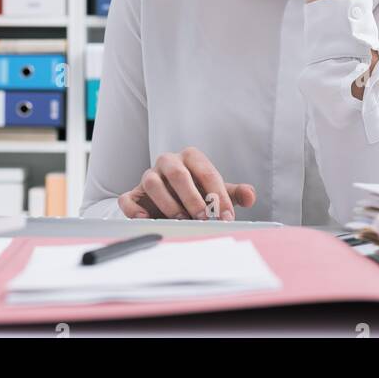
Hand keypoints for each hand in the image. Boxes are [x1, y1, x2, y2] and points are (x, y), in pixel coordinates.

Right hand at [118, 147, 255, 220]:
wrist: (171, 198)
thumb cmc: (197, 191)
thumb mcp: (217, 191)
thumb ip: (234, 193)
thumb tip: (250, 196)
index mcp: (191, 157)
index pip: (207, 172)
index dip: (218, 195)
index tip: (226, 216)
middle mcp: (168, 162)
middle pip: (178, 174)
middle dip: (192, 197)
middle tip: (203, 217)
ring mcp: (149, 176)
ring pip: (152, 182)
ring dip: (167, 203)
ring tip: (180, 220)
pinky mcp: (134, 193)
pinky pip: (128, 198)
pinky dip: (134, 209)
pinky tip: (145, 220)